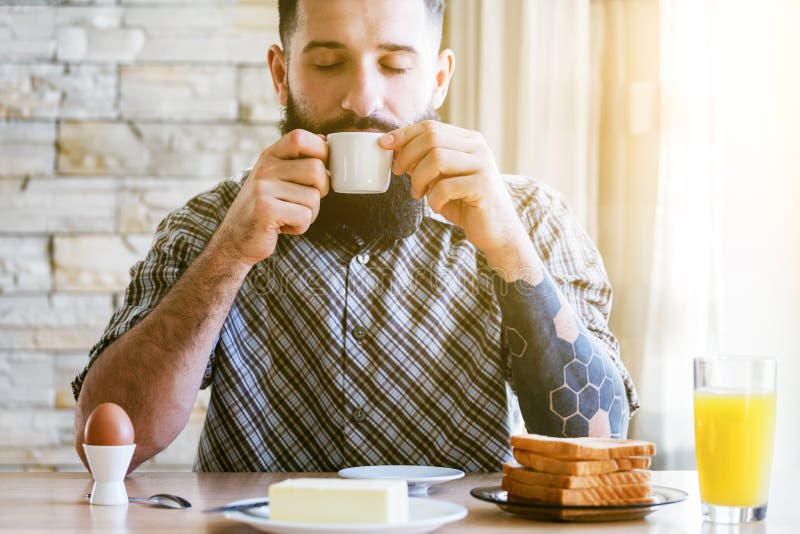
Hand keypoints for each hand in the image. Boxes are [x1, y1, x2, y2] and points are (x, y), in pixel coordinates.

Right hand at [210, 129, 328, 267]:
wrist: (236, 239)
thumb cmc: (266, 208)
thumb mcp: (278, 177)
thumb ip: (298, 160)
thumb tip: (326, 140)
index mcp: (270, 156)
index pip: (300, 137)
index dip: (321, 150)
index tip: (324, 167)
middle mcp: (265, 168)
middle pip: (317, 169)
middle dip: (321, 190)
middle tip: (305, 201)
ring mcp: (263, 188)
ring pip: (314, 197)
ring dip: (310, 213)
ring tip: (289, 215)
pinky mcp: (266, 210)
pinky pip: (305, 216)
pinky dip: (301, 227)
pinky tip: (283, 226)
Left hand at [378, 120, 528, 257]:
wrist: (496, 231)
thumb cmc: (466, 204)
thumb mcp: (441, 179)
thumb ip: (424, 162)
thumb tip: (393, 148)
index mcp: (468, 141)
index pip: (430, 127)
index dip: (403, 134)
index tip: (384, 145)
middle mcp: (478, 148)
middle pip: (431, 138)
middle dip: (407, 155)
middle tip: (398, 173)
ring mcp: (482, 165)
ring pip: (436, 158)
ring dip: (418, 178)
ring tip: (418, 194)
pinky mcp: (483, 186)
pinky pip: (445, 186)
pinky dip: (434, 199)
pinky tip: (437, 206)